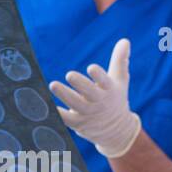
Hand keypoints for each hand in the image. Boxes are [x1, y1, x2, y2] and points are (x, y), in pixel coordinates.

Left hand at [48, 37, 141, 158]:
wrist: (117, 131)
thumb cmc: (116, 99)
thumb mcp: (120, 80)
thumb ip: (120, 60)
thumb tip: (124, 40)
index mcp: (109, 90)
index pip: (105, 82)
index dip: (98, 76)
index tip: (91, 68)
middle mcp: (99, 102)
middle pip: (90, 93)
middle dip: (80, 84)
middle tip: (69, 74)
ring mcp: (88, 114)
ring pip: (76, 105)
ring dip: (64, 95)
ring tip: (53, 85)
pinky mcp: (78, 123)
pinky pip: (66, 119)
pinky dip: (57, 113)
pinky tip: (47, 104)